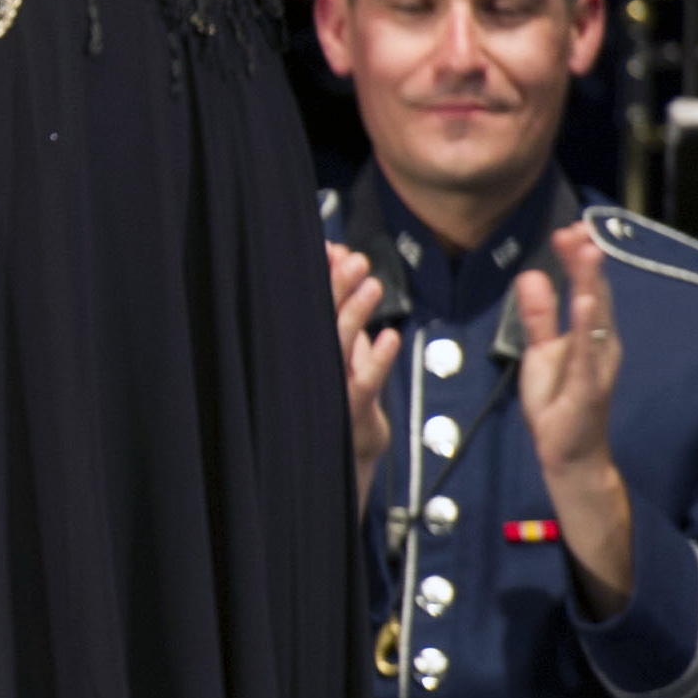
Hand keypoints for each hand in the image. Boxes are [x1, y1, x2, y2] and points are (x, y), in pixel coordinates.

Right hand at [328, 243, 398, 513]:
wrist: (349, 449)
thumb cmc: (342, 385)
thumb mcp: (340, 339)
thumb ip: (340, 300)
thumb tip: (341, 252)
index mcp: (307, 344)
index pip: (307, 303)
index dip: (321, 275)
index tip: (331, 249)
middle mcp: (312, 363)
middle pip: (320, 318)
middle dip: (336, 286)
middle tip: (354, 259)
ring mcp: (331, 386)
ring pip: (339, 345)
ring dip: (356, 312)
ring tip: (374, 284)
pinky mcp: (354, 408)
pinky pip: (366, 382)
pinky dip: (377, 359)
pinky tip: (391, 336)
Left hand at [513, 224, 633, 613]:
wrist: (568, 453)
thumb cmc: (558, 401)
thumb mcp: (540, 351)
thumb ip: (538, 315)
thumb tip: (531, 275)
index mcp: (588, 334)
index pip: (584, 288)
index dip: (577, 259)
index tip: (567, 228)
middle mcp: (599, 345)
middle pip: (594, 296)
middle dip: (586, 262)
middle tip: (578, 229)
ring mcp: (596, 366)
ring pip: (595, 319)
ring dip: (591, 285)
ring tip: (587, 254)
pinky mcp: (587, 388)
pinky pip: (587, 354)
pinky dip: (585, 328)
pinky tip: (583, 304)